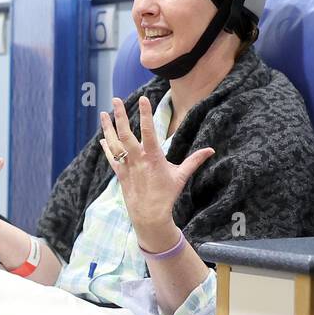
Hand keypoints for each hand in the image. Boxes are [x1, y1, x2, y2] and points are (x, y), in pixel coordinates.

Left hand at [99, 96, 213, 243]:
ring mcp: (127, 166)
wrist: (150, 216)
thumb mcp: (181, 176)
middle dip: (120, 116)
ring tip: (103, 113)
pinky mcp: (120, 174)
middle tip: (115, 100)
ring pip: (115, 143)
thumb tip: (211, 150)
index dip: (146, 114)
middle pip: (126, 134)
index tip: (143, 98)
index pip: (149, 131)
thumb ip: (194, 160)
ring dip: (108, 128)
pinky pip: (111, 158)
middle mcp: (138, 159)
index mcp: (153, 157)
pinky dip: (107, 147)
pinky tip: (102, 138)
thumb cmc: (167, 195)